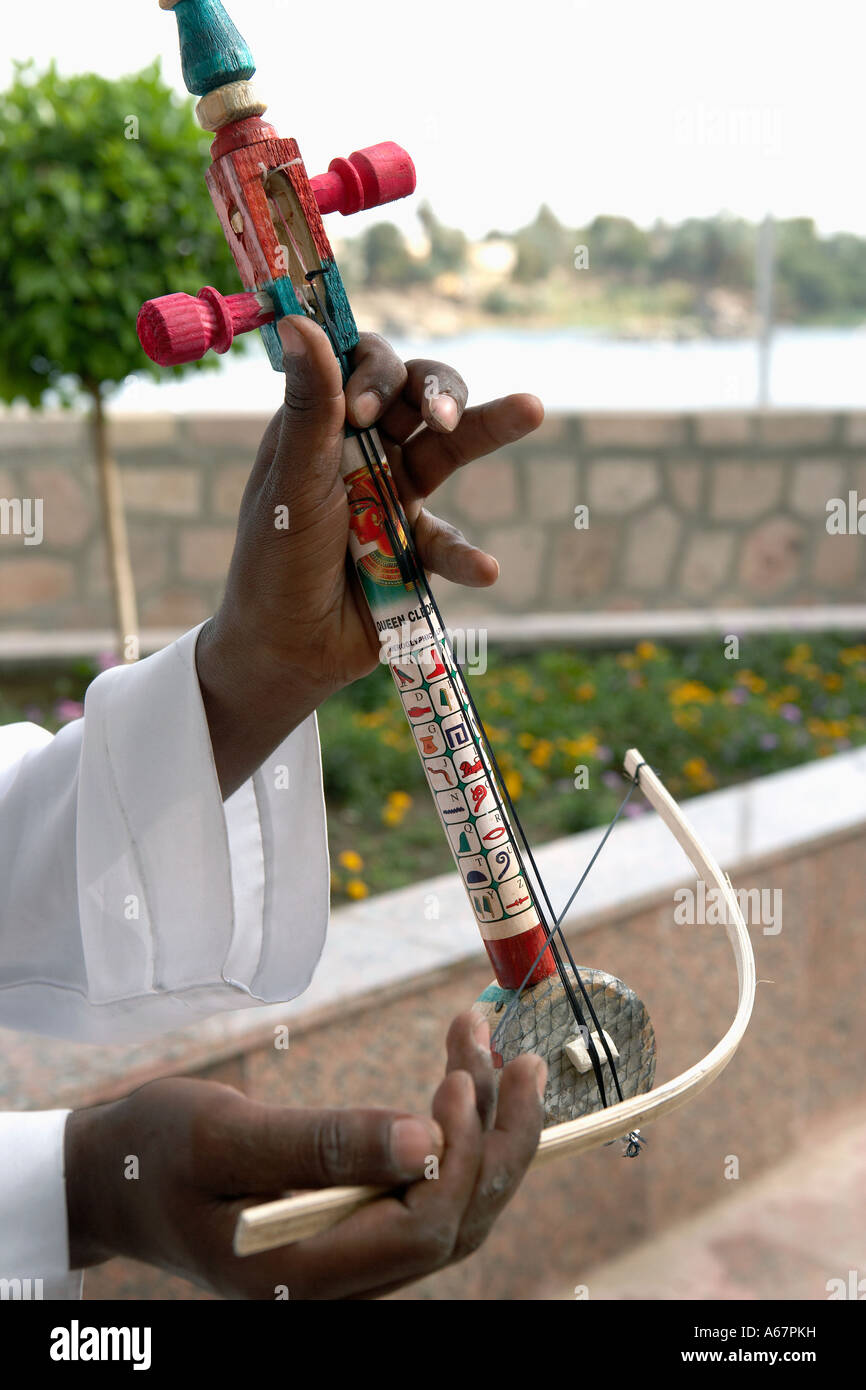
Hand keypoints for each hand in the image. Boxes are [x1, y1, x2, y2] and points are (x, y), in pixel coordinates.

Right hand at [65, 1011, 544, 1298]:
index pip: (422, 1231)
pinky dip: (455, 1137)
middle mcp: (339, 1284)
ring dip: (483, 1128)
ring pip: (452, 1209)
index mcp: (302, 1278)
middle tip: (514, 1054)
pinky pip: (426, 1196)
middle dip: (495, 1135)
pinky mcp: (352, 1232)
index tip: (460, 1077)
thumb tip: (423, 1142)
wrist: (112, 1179)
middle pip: (456, 1224)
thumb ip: (322, 1145)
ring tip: (491, 1047)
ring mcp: (350, 1263)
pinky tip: (463, 1081)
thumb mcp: (225, 1137)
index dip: (458, 1156)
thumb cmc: (156, 1152)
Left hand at [196, 317, 542, 794]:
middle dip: (438, 391)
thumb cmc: (275, 562)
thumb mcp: (295, 483)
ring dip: (488, 429)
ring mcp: (395, 495)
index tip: (363, 411)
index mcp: (320, 425)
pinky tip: (483, 571)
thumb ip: (309, 408)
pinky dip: (468, 555)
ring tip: (530, 407)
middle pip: (419, 395)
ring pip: (451, 449)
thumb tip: (298, 319)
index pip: (362, 365)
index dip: (375, 372)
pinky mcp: (419, 547)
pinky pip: (453, 539)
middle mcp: (361, 450)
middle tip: (439, 415)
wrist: (288, 652)